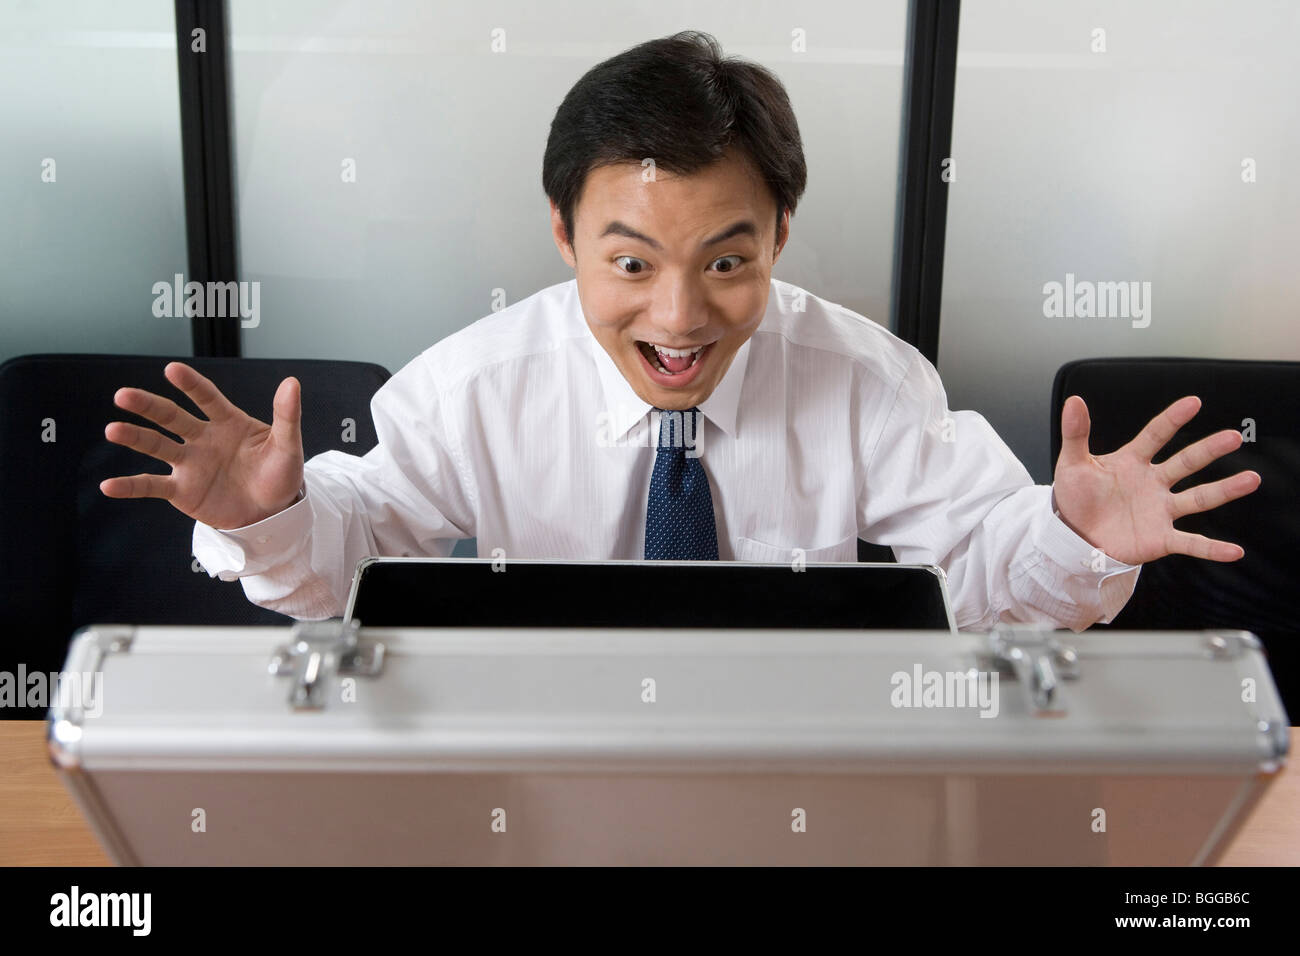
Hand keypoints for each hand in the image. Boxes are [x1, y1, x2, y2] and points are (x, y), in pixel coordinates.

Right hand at [99, 362, 304, 529]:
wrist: (273, 513)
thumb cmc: (280, 474)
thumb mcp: (288, 446)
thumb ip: (287, 416)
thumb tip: (292, 382)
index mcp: (228, 422)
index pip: (207, 398)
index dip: (190, 384)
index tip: (171, 369)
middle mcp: (203, 438)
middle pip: (172, 417)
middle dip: (148, 406)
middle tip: (123, 395)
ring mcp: (190, 463)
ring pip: (157, 446)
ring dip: (134, 437)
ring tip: (112, 430)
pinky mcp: (182, 490)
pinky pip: (152, 486)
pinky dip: (130, 486)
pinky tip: (108, 485)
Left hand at [1052, 394, 1259, 565]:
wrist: (1073, 535)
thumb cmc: (1075, 497)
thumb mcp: (1071, 464)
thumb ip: (1075, 434)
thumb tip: (1074, 401)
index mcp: (1133, 461)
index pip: (1156, 435)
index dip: (1173, 419)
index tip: (1193, 402)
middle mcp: (1153, 483)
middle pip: (1186, 463)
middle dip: (1209, 450)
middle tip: (1233, 437)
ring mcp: (1160, 510)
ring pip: (1198, 498)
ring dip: (1225, 490)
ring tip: (1251, 479)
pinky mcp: (1160, 538)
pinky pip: (1191, 543)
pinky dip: (1212, 549)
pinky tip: (1234, 551)